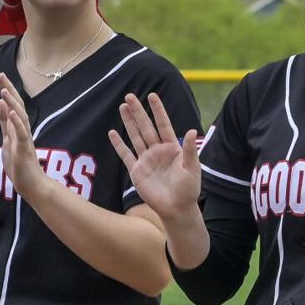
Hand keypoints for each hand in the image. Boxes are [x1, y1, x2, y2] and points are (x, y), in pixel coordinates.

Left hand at [0, 73, 44, 196]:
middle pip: (17, 107)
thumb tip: (1, 104)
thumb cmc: (20, 165)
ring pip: (20, 118)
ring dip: (12, 104)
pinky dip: (16, 123)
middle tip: (0, 75)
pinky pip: (21, 134)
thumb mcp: (7, 140)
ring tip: (4, 91)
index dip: (6, 91)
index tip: (0, 76)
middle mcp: (22, 131)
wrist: (32, 185)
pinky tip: (12, 113)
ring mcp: (24, 140)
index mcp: (17, 129)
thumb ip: (5, 123)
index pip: (12, 106)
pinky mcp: (25, 150)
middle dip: (9, 91)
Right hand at [108, 92, 200, 222]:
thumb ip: (191, 150)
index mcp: (172, 147)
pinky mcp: (137, 171)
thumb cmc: (188, 189)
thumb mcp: (192, 168)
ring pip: (135, 137)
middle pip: (146, 127)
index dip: (158, 110)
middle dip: (138, 112)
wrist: (176, 208)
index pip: (163, 124)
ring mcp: (146, 160)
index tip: (152, 96)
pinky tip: (112, 133)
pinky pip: (126, 155)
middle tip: (130, 96)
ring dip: (128, 122)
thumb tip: (191, 131)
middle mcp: (158, 150)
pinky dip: (119, 145)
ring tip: (122, 107)